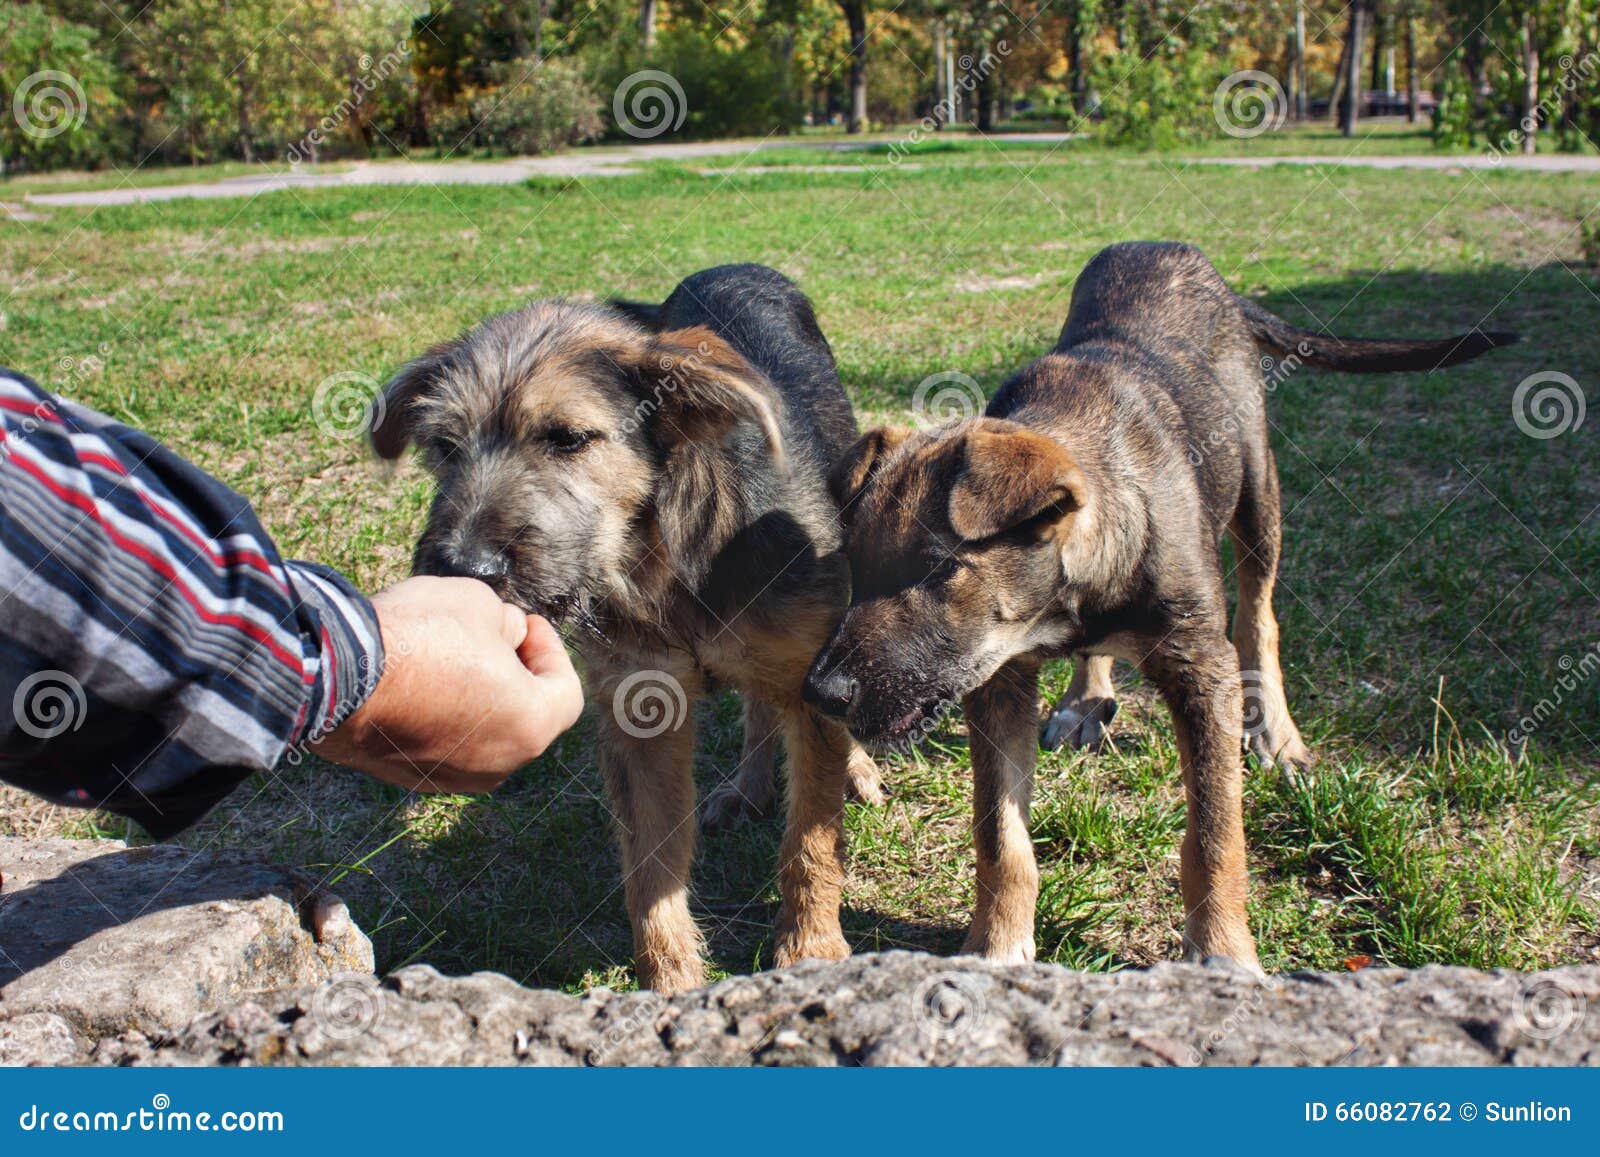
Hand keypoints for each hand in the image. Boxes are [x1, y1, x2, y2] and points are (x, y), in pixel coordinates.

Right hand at [313, 576, 583, 791]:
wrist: (335, 676)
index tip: (528, 622)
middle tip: (495, 634)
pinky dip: (441, 715)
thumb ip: (507, 625)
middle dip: (515, 671)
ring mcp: (452, 777)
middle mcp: (499, 764)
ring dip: (478, 695)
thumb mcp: (480, 604)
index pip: (564, 689)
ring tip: (452, 653)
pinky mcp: (410, 777)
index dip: (551, 650)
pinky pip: (441, 743)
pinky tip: (419, 680)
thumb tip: (506, 636)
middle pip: (524, 714)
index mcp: (531, 726)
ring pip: (482, 732)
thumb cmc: (419, 637)